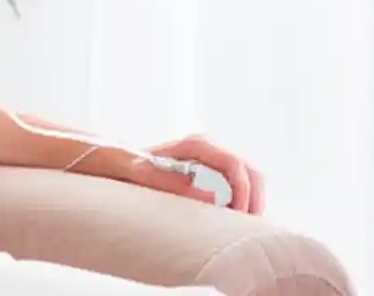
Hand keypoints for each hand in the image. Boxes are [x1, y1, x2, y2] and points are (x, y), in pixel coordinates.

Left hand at [121, 134, 264, 214]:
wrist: (118, 159)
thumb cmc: (127, 165)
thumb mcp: (142, 173)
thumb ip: (171, 182)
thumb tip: (212, 196)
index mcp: (197, 145)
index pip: (235, 165)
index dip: (244, 192)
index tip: (239, 217)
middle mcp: (208, 147)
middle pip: (249, 170)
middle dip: (254, 198)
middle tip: (249, 227)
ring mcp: (211, 157)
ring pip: (248, 176)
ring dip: (251, 200)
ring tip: (243, 227)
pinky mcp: (210, 169)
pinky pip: (237, 183)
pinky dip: (243, 199)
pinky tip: (234, 219)